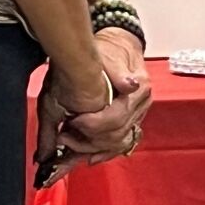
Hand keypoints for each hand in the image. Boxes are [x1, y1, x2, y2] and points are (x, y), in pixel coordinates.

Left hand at [63, 37, 150, 159]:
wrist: (119, 46)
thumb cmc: (110, 50)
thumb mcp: (109, 55)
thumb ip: (119, 72)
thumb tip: (131, 84)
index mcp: (140, 90)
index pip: (118, 118)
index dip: (94, 124)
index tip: (72, 121)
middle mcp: (141, 106)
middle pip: (116, 135)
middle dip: (87, 140)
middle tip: (63, 136)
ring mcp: (136, 116)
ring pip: (117, 144)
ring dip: (91, 149)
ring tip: (68, 146)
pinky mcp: (129, 122)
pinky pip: (118, 144)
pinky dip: (102, 153)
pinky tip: (87, 158)